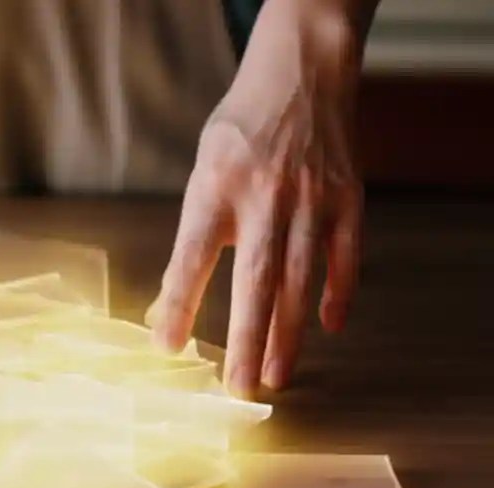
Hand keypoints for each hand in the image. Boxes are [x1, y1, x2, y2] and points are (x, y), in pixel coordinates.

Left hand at [148, 0, 374, 397]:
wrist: (301, 76)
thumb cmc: (239, 137)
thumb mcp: (202, 177)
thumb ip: (191, 242)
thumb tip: (164, 312)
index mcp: (216, 189)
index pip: (193, 256)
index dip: (179, 302)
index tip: (166, 346)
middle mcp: (265, 197)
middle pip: (254, 281)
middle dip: (246, 339)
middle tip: (238, 388)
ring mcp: (311, 200)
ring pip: (300, 280)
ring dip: (287, 334)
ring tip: (274, 376)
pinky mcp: (348, 199)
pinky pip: (345, 258)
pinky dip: (338, 294)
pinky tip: (327, 327)